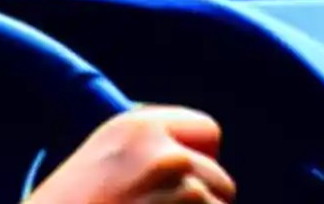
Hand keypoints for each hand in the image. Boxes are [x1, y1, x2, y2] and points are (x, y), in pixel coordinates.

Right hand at [25, 106, 234, 203]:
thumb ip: (150, 149)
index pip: (208, 131)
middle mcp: (164, 154)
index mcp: (139, 127)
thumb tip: (202, 163)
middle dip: (201, 202)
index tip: (178, 180)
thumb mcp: (102, 159)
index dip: (198, 158)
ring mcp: (180, 194)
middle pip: (221, 180)